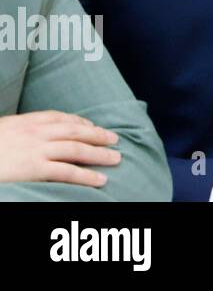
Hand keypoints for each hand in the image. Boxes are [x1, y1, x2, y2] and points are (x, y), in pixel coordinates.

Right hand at [0, 111, 121, 186]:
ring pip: (77, 150)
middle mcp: (36, 132)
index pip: (61, 118)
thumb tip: (28, 135)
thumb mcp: (3, 130)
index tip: (93, 126)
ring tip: (116, 159)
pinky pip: (67, 171)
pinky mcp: (35, 168)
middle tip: (114, 139)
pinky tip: (100, 180)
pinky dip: (86, 176)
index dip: (80, 122)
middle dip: (98, 135)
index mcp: (26, 121)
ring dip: (99, 154)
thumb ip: (19, 130)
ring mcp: (37, 150)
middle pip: (75, 131)